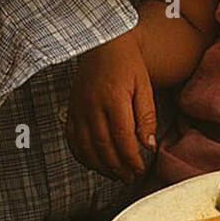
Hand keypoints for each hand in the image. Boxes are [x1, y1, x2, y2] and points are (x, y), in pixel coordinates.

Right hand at [65, 32, 156, 181]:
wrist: (102, 42)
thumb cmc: (128, 62)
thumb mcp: (144, 85)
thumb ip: (146, 117)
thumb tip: (148, 146)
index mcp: (113, 98)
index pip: (122, 138)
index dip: (131, 159)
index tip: (140, 170)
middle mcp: (92, 105)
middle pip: (103, 147)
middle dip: (118, 168)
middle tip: (129, 178)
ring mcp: (78, 108)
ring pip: (86, 147)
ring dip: (101, 166)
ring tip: (115, 175)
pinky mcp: (71, 109)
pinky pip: (72, 139)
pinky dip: (82, 156)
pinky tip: (94, 163)